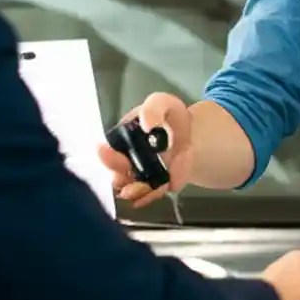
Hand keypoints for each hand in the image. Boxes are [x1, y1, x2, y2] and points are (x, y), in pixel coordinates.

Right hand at [97, 92, 193, 206]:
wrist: (193, 134)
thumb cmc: (170, 117)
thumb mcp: (162, 103)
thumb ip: (153, 109)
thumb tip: (148, 125)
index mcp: (122, 138)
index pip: (107, 150)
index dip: (107, 155)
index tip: (106, 153)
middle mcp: (126, 160)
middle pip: (115, 173)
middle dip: (118, 175)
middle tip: (125, 175)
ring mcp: (139, 175)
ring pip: (129, 189)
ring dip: (134, 190)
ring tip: (142, 186)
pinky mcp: (155, 186)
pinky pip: (148, 195)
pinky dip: (150, 196)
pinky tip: (154, 191)